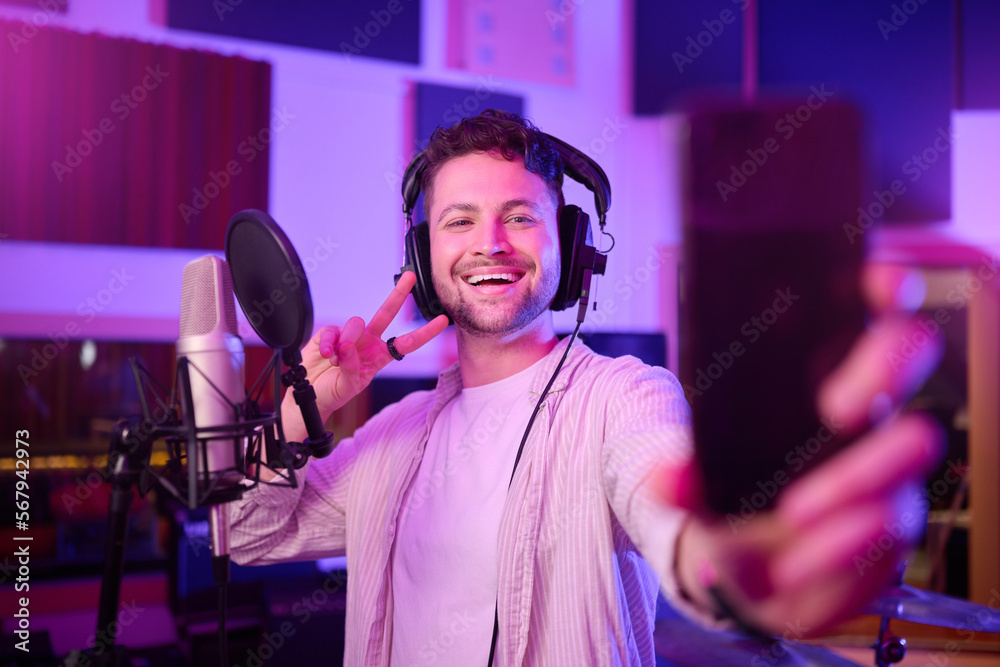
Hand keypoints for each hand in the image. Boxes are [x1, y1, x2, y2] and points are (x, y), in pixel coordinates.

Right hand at [281, 271, 448, 438]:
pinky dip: (327, 343)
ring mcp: (349, 336)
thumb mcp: (348, 386)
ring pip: (355, 323)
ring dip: (346, 341)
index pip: (406, 343)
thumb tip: (348, 346)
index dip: (424, 332)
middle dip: (398, 294)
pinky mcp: (329, 333)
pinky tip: (325, 355)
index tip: (442, 321)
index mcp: (380, 356)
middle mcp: (368, 342)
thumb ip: (351, 367)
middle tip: (409, 277)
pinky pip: (331, 330)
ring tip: (335, 360)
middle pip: (386, 313)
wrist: (311, 393)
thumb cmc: (334, 392)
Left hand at [668, 264, 945, 634]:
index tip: (875, 281)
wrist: (740, 563)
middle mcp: (868, 402)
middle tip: (836, 407)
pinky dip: (841, 544)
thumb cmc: (728, 491)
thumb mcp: (695, 476)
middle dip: (884, 368)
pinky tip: (797, 559)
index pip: (872, 302)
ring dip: (857, 478)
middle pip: (911, 352)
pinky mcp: (894, 517)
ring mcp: (889, 457)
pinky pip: (892, 522)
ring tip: (795, 511)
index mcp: (821, 364)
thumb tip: (670, 476)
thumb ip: (681, 474)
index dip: (886, 281)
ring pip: (913, 446)